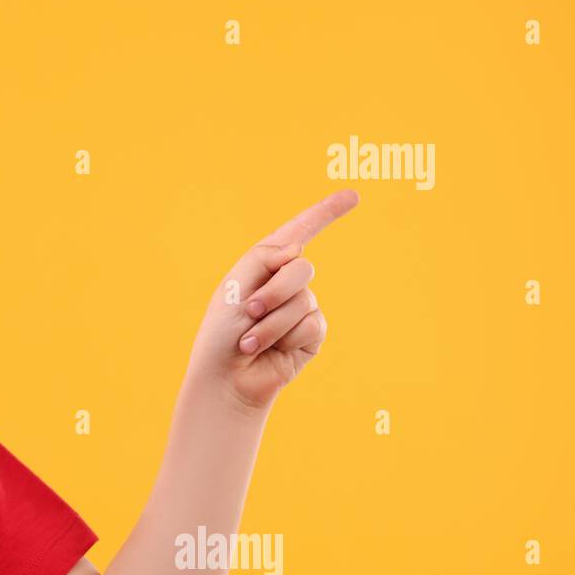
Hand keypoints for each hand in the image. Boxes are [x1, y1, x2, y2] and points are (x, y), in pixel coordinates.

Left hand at [185, 188, 359, 413]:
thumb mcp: (233, 287)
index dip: (325, 213)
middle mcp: (285, 284)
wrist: (226, 378)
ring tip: (250, 341)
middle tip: (250, 311)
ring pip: (304, 300)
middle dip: (274, 291)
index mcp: (265, 266)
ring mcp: (301, 308)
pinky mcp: (311, 334)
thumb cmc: (221, 333)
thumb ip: (262, 258)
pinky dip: (285, 337)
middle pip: (302, 268)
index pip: (299, 232)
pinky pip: (311, 324)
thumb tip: (297, 248)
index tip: (353, 196)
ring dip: (272, 323)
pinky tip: (268, 351)